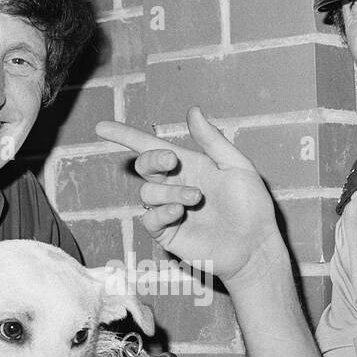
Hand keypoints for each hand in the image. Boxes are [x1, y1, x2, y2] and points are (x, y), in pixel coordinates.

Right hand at [96, 107, 284, 285]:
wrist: (255, 246)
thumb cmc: (252, 206)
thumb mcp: (237, 166)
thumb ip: (213, 140)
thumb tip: (192, 111)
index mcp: (189, 166)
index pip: (151, 147)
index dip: (125, 136)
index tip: (101, 127)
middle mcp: (175, 186)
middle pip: (144, 165)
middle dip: (152, 160)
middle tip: (172, 162)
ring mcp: (169, 210)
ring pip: (147, 192)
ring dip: (170, 191)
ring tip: (197, 199)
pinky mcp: (167, 233)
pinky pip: (149, 218)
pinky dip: (162, 211)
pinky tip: (181, 212)